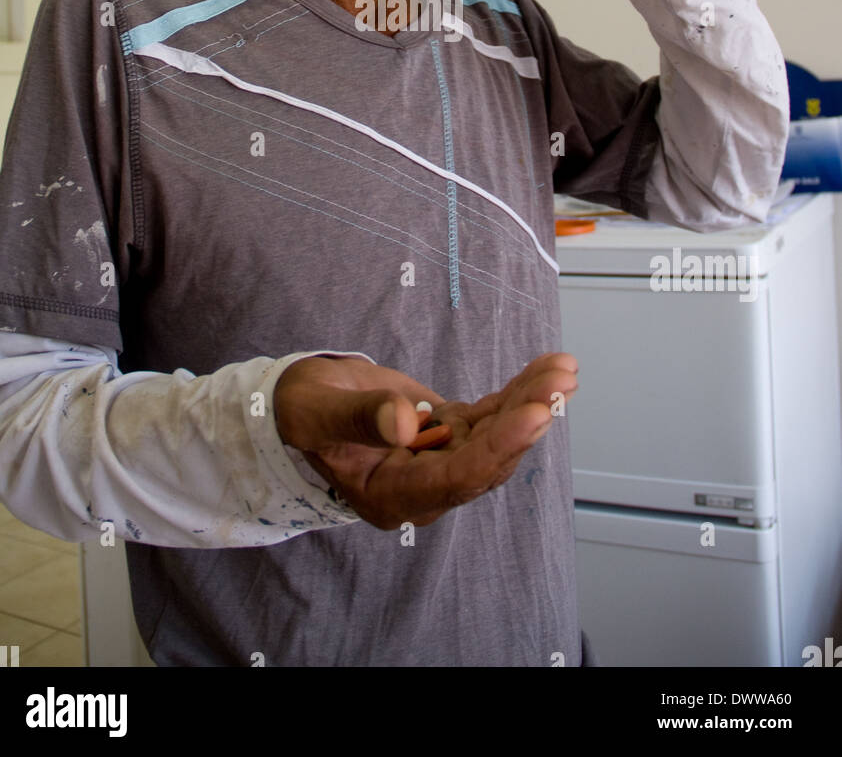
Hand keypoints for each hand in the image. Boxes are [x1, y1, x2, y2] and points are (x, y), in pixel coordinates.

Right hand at [273, 352, 578, 529]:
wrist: (302, 406)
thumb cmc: (301, 411)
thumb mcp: (316, 411)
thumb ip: (357, 418)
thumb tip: (405, 422)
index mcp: (390, 495)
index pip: (456, 478)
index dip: (498, 447)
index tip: (536, 414)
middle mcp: (423, 488)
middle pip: (487, 460)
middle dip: (527, 418)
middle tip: (560, 383)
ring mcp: (439, 461)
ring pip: (496, 438)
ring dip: (532, 402)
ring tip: (563, 369)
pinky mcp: (447, 435)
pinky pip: (489, 418)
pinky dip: (517, 394)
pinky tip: (546, 372)